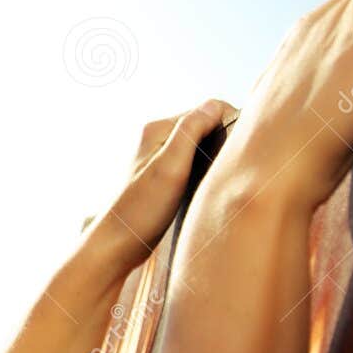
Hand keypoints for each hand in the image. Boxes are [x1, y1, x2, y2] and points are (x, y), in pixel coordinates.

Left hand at [88, 99, 238, 269]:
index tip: (237, 151)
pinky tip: (206, 189)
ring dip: (214, 159)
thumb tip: (215, 105)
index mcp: (157, 129)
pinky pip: (193, 166)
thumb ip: (190, 131)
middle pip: (205, 127)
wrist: (115, 246)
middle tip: (228, 168)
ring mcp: (158, 159)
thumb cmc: (140, 210)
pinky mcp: (162, 179)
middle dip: (222, 142)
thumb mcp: (170, 166)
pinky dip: (204, 173)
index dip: (229, 124)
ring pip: (200, 148)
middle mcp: (156, 140)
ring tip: (218, 180)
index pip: (208, 109)